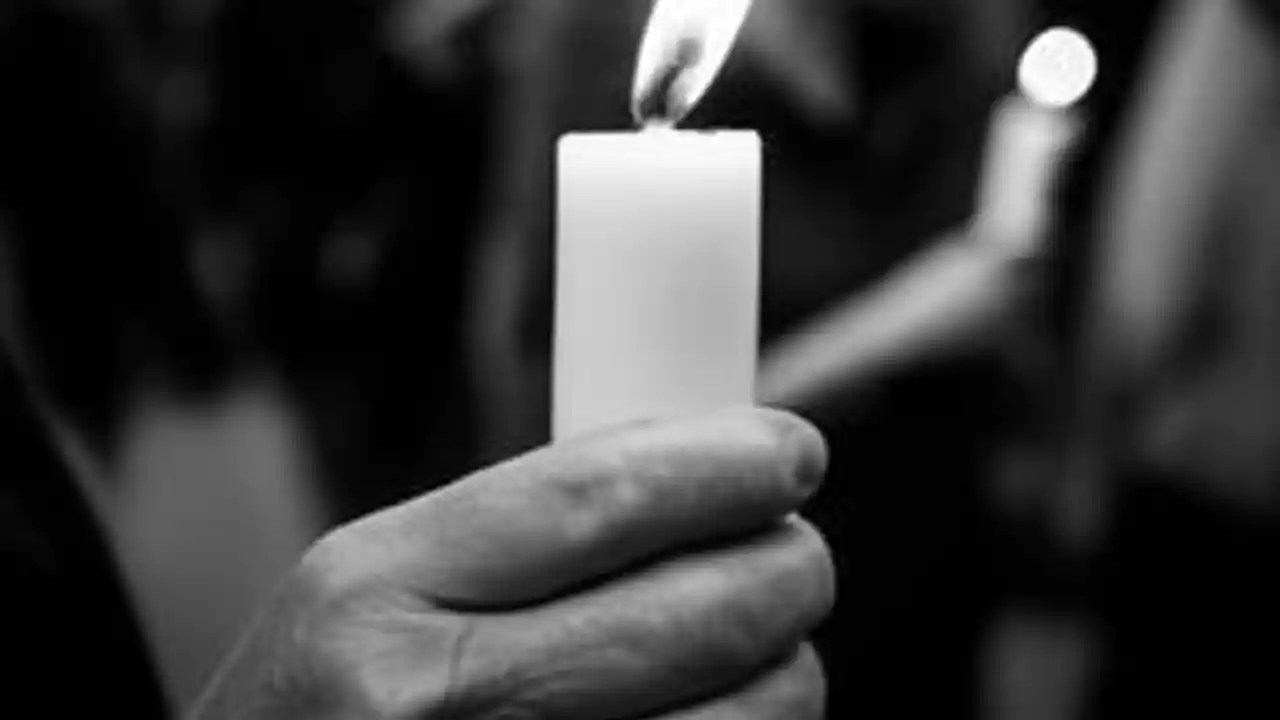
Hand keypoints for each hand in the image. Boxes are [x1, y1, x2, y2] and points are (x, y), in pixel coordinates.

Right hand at [189, 407, 832, 718]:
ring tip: (747, 662)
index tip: (789, 452)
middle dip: (786, 571)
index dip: (720, 466)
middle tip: (794, 557)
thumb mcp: (368, 603)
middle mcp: (420, 703)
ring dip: (780, 677)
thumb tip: (696, 471)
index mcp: (370, 596)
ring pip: (749, 719)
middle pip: (698, 613)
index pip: (594, 497)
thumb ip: (517, 538)